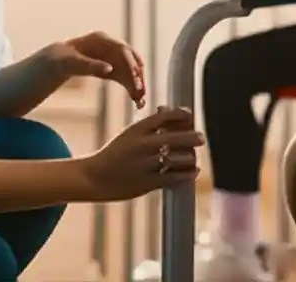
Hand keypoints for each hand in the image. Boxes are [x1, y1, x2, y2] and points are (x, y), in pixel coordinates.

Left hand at [45, 32, 145, 108]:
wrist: (54, 63)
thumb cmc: (59, 60)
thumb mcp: (71, 64)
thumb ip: (89, 65)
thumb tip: (110, 69)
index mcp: (101, 40)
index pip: (122, 50)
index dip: (130, 65)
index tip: (135, 80)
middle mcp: (110, 47)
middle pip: (130, 60)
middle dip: (137, 77)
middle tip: (141, 94)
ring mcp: (111, 58)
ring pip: (129, 71)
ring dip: (137, 85)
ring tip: (140, 102)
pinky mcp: (110, 69)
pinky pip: (124, 78)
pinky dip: (130, 88)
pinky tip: (136, 101)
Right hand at [80, 106, 203, 200]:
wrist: (93, 177)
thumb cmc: (114, 154)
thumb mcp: (128, 135)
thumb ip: (148, 126)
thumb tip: (168, 111)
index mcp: (136, 130)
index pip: (164, 117)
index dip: (180, 114)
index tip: (189, 115)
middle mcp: (142, 146)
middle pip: (175, 138)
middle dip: (192, 137)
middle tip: (201, 137)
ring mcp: (145, 165)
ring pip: (177, 159)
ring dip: (190, 158)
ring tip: (195, 158)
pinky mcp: (147, 183)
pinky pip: (173, 178)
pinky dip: (187, 174)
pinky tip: (193, 172)